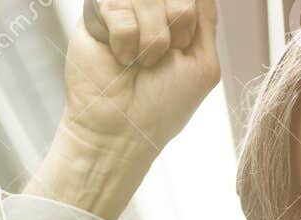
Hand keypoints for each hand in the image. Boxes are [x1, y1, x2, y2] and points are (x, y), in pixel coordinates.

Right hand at [26, 0, 219, 218]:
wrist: (125, 128)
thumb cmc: (165, 102)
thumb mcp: (203, 62)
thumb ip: (205, 17)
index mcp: (180, 16)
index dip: (189, 15)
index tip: (183, 46)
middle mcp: (153, 7)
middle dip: (175, 25)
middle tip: (163, 57)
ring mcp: (124, 7)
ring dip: (151, 39)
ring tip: (141, 63)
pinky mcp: (95, 12)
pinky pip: (117, 8)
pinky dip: (125, 40)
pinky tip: (120, 59)